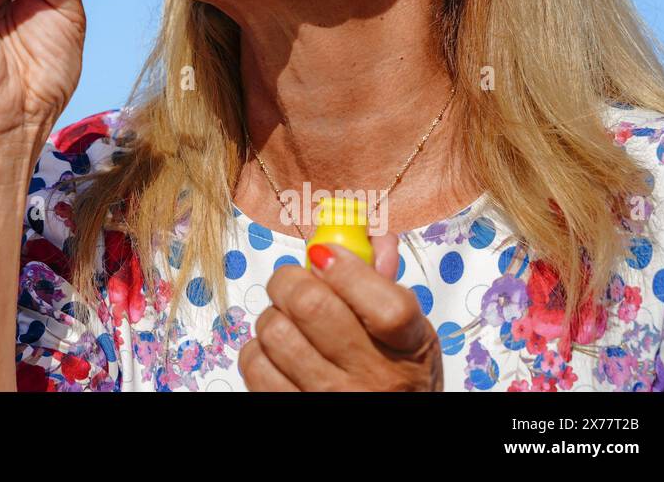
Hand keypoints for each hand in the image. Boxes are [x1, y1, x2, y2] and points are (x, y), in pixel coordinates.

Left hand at [238, 234, 443, 390]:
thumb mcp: (406, 333)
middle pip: (311, 305)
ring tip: (290, 323)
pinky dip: (259, 350)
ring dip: (274, 316)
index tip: (325, 254)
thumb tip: (368, 235)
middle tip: (295, 283)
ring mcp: (331, 398)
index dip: (347, 269)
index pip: (386, 306)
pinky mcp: (292, 408)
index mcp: (409, 349)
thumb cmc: (392, 375)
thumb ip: (384, 280)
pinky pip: (254, 363)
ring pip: (275, 330)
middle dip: (291, 279)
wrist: (385, 427)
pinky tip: (280, 353)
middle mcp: (373, 378)